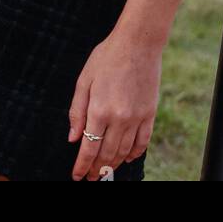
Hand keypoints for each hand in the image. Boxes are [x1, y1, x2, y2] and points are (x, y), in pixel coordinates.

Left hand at [67, 31, 161, 179]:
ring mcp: (136, 118)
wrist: (138, 43)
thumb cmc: (107, 57)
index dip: (82, 167)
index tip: (77, 177)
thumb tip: (73, 138)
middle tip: (90, 178)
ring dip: (113, 165)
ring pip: (124, 152)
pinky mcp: (150, 114)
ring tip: (105, 172)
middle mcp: (118, 118)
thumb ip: (77, 111)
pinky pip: (143, 142)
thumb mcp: (84, 80)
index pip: (89, 149)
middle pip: (106, 154)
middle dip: (96, 170)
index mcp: (99, 110)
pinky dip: (134, 154)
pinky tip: (127, 158)